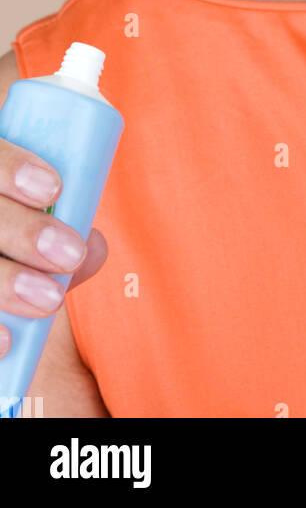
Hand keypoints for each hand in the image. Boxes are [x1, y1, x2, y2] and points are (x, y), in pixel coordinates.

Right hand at [0, 138, 107, 355]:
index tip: (54, 189)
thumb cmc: (8, 234)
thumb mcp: (26, 221)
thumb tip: (93, 248)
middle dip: (23, 232)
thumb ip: (60, 229)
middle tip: (71, 255)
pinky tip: (5, 342)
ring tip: (50, 301)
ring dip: (6, 283)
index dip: (10, 167)